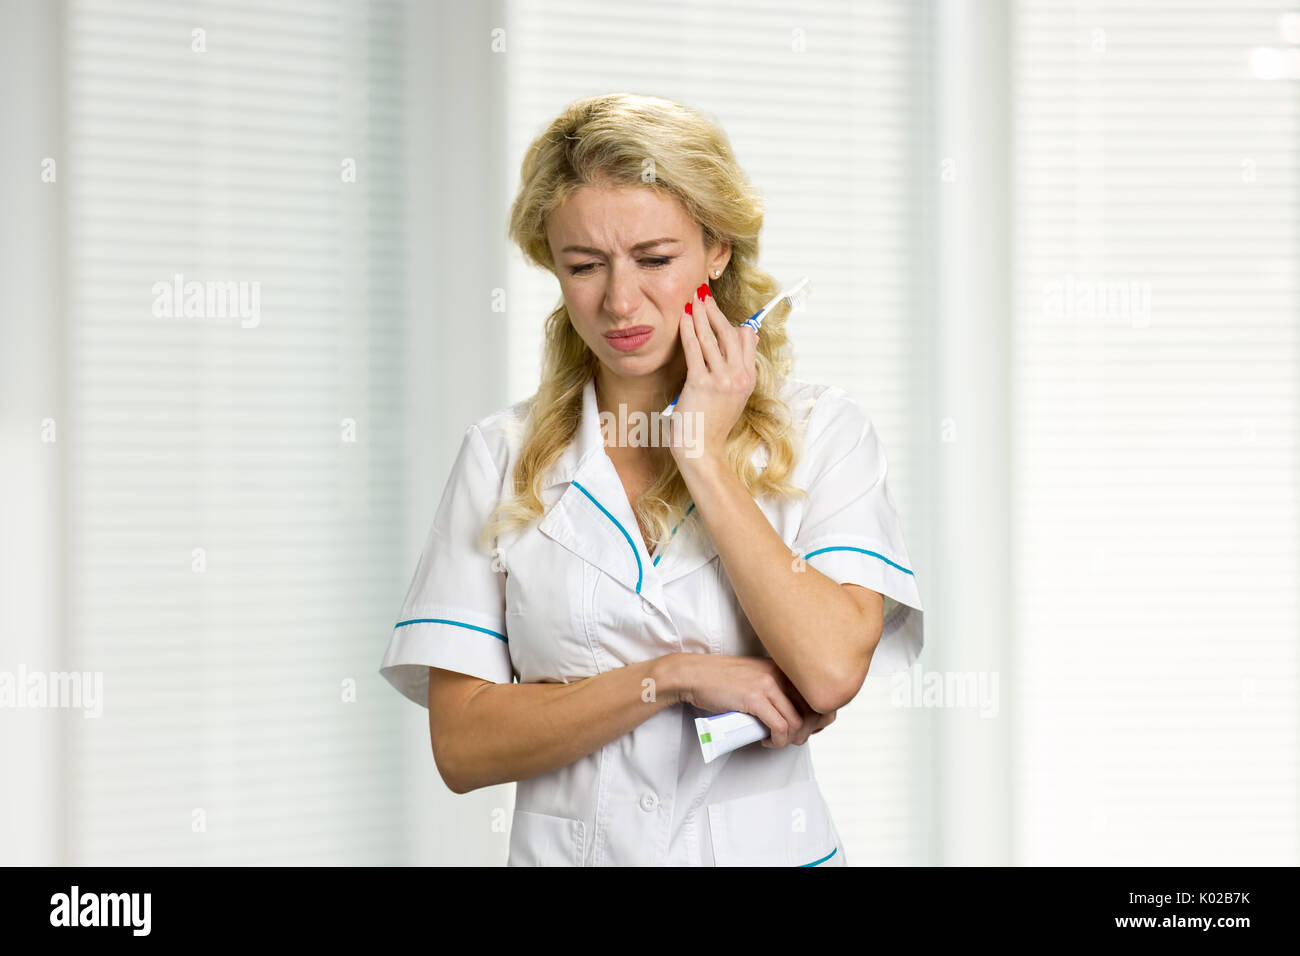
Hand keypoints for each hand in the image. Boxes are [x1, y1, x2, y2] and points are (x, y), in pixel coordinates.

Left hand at [669, 282, 757, 465]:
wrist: (702, 450)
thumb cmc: (711, 425)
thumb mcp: (732, 397)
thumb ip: (736, 372)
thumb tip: (740, 347)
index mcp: (748, 379)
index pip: (746, 340)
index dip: (732, 323)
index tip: (717, 311)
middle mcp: (738, 377)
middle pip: (731, 333)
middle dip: (716, 311)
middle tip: (704, 294)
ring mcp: (722, 380)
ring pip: (713, 337)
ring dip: (702, 314)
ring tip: (693, 299)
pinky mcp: (702, 384)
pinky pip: (696, 350)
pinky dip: (690, 331)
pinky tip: (684, 319)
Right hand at [676, 653, 834, 749]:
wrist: (695, 675)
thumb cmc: (721, 680)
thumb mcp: (755, 676)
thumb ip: (775, 688)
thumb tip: (793, 713)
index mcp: (782, 667)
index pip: (816, 694)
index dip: (819, 717)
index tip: (810, 729)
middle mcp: (779, 673)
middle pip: (812, 709)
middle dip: (807, 732)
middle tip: (792, 739)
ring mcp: (768, 685)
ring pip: (797, 722)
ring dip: (790, 739)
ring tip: (776, 741)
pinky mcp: (755, 699)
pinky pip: (780, 727)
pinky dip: (777, 741)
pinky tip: (767, 742)